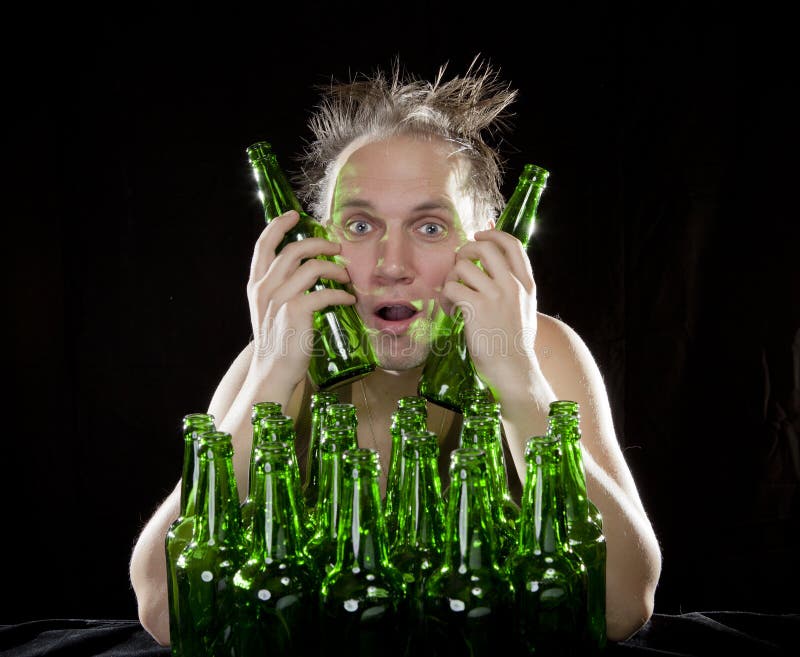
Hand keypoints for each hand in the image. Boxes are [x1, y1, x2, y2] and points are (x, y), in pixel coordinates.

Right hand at [246, 211, 355, 387]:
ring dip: (335, 268)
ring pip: (312, 267)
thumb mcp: (268, 309)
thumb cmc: (276, 341)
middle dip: (319, 243)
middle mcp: (265, 288)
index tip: (294, 215)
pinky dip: (341, 294)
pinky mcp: (296, 313)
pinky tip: (348, 299)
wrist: (272, 371)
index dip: (279, 225)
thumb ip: (279, 288)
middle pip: (294, 249)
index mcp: (257, 285)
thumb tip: (303, 270)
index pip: (263, 245)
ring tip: (346, 276)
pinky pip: (325, 293)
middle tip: (336, 247)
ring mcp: (280, 300)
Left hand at [441, 229, 539, 397]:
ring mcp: (495, 296)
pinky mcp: (477, 308)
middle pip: (485, 246)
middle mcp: (513, 286)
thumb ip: (514, 285)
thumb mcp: (524, 309)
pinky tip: (452, 311)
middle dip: (466, 250)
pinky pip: (452, 287)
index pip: (512, 244)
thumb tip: (498, 262)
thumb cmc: (514, 343)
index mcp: (526, 284)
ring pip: (463, 266)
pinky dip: (445, 298)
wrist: (514, 370)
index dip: (492, 233)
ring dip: (451, 278)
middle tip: (459, 266)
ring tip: (453, 296)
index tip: (479, 235)